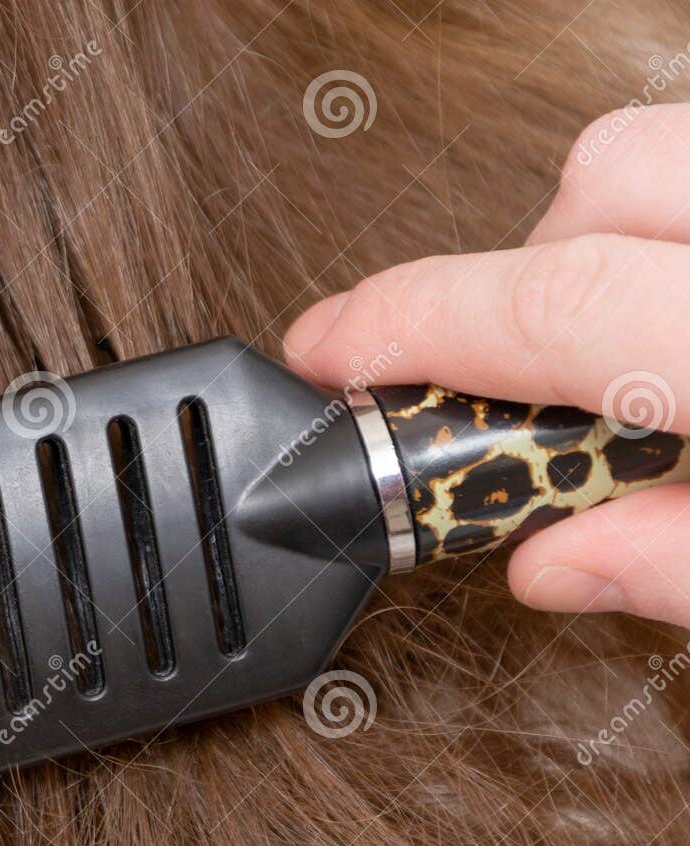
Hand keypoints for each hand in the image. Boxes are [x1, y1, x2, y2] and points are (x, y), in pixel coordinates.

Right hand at [283, 104, 689, 628]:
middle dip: (512, 279)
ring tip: (613, 351)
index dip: (406, 328)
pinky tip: (674, 318)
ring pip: (655, 149)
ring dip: (595, 242)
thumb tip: (558, 561)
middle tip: (513, 392)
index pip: (551, 307)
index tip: (320, 357)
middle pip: (598, 184)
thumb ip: (686, 567)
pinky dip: (663, 231)